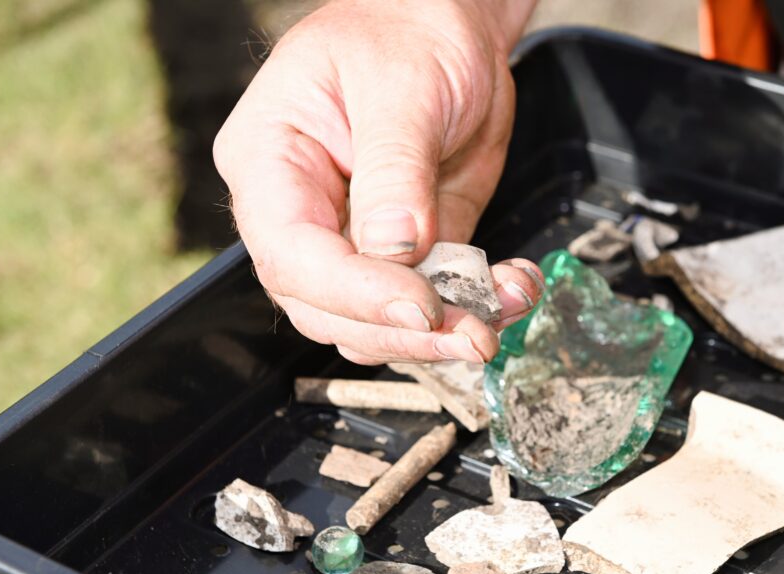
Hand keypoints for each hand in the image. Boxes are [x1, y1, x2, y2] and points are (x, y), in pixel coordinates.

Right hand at [213, 0, 540, 363]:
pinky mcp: (405, 252)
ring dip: (443, 332)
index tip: (421, 306)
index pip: (293, 255)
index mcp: (269, 162)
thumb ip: (395, 169)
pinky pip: (426, 304)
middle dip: (402, 331)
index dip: (356, 293)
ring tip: (507, 304)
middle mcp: (299, 212)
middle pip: (326, 308)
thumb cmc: (407, 29)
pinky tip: (514, 288)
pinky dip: (472, 308)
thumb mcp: (402, 87)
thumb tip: (394, 249)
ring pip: (375, 324)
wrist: (446, 22)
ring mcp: (351, 239)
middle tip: (474, 332)